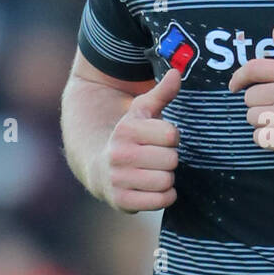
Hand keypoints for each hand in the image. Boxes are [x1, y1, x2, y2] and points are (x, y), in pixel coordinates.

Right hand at [94, 66, 180, 210]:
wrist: (98, 167)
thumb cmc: (129, 137)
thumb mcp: (141, 112)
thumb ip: (160, 94)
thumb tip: (175, 73)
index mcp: (125, 130)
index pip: (171, 134)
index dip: (171, 137)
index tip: (160, 139)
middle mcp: (119, 154)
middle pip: (171, 159)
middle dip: (169, 158)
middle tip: (157, 158)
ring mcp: (119, 179)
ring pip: (167, 181)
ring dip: (167, 178)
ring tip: (155, 172)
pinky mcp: (122, 201)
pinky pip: (161, 201)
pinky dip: (165, 196)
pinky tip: (155, 188)